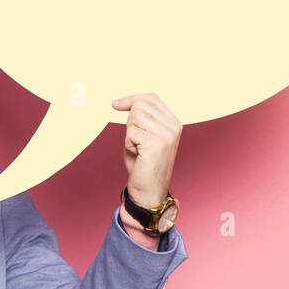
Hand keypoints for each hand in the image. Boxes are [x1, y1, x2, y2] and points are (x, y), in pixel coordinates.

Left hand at [113, 93, 180, 207]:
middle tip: (135, 141)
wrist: (149, 190)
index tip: (115, 104)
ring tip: (138, 148)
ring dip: (129, 134)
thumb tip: (123, 102)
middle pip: (141, 105)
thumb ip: (140, 118)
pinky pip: (131, 132)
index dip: (131, 99)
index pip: (151, 98)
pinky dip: (128, 144)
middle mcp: (173, 126)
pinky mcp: (157, 144)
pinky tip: (138, 155)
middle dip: (130, 121)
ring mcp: (167, 134)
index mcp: (173, 122)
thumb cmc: (143, 164)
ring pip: (135, 117)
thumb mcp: (143, 135)